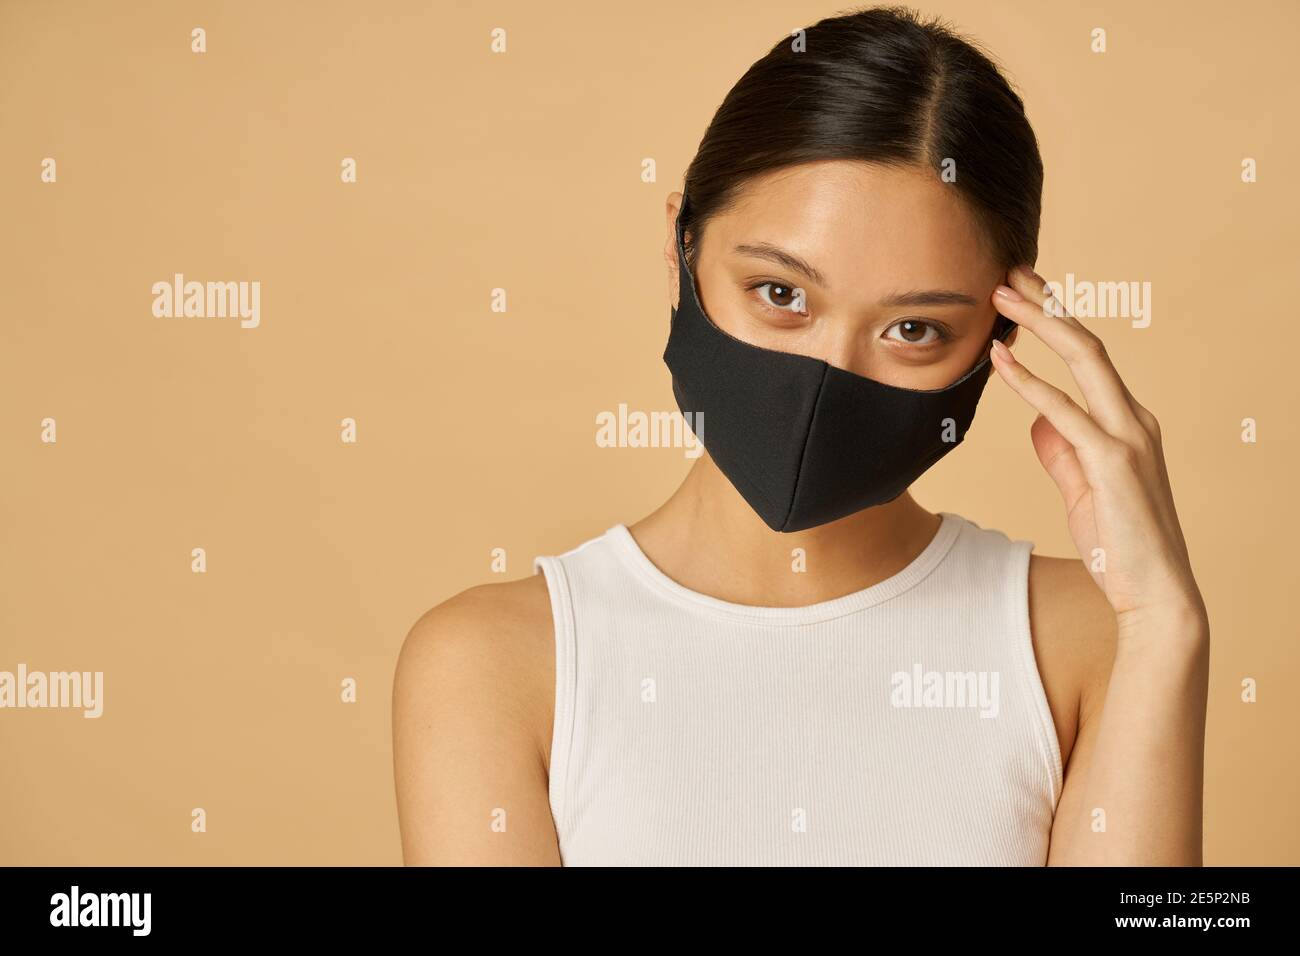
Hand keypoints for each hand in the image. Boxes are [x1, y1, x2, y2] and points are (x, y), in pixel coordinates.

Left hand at [987, 265, 1205, 630]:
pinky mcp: (1114, 462)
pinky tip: (999, 360)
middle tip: (1008, 274)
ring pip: (1084, 360)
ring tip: (999, 297)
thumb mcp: (1082, 489)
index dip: (1055, 320)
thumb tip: (1038, 419)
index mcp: (1129, 422)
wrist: (1154, 593)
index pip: (1089, 357)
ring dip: (1038, 323)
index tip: (1022, 293)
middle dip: (1048, 303)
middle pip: (1087, 343)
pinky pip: (1065, 411)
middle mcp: (1134, 419)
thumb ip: (1062, 451)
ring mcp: (1128, 437)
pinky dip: (1028, 381)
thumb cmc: (1120, 544)